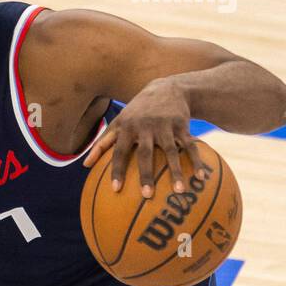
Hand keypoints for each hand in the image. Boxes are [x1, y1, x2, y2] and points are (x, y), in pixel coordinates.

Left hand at [82, 79, 205, 197]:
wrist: (166, 89)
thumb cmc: (137, 112)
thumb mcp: (118, 122)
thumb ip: (102, 143)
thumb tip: (84, 166)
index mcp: (126, 128)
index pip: (118, 151)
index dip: (116, 170)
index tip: (115, 189)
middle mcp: (145, 127)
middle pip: (145, 154)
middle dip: (145, 175)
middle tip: (147, 196)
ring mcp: (165, 126)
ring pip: (171, 152)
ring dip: (176, 172)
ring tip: (180, 192)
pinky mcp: (182, 125)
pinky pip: (190, 146)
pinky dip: (196, 161)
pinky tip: (200, 177)